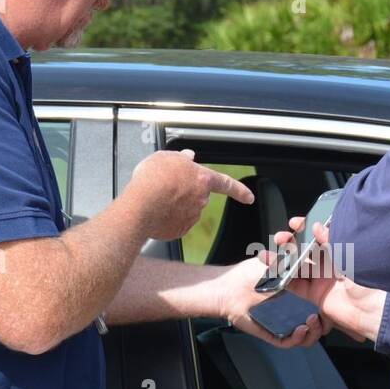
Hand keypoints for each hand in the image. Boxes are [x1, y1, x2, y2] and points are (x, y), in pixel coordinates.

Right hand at [126, 149, 253, 241]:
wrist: (140, 205)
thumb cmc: (152, 179)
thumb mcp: (165, 158)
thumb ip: (180, 158)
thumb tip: (187, 157)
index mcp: (202, 179)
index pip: (226, 184)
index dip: (239, 190)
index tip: (249, 197)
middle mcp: (201, 200)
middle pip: (197, 195)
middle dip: (185, 192)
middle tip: (165, 187)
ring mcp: (191, 217)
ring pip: (186, 209)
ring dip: (174, 204)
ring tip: (156, 198)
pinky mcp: (179, 230)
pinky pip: (175, 222)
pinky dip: (167, 218)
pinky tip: (156, 211)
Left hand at [215, 254, 329, 348]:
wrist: (228, 289)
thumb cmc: (249, 274)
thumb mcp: (279, 263)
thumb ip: (298, 261)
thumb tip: (314, 255)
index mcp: (300, 292)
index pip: (322, 302)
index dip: (330, 303)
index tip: (334, 298)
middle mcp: (295, 308)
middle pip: (319, 321)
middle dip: (325, 321)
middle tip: (323, 314)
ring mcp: (285, 322)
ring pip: (308, 334)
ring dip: (314, 331)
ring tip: (310, 322)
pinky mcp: (274, 333)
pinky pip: (290, 342)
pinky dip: (297, 339)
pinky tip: (299, 330)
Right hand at [265, 217, 386, 342]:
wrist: (370, 309)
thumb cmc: (366, 279)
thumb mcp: (348, 254)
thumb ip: (330, 240)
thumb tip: (316, 226)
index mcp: (339, 252)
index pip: (319, 236)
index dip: (306, 228)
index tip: (294, 223)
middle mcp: (329, 265)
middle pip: (305, 250)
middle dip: (290, 243)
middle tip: (279, 238)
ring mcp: (321, 279)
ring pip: (297, 267)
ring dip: (282, 260)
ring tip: (266, 254)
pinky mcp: (315, 294)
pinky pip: (296, 284)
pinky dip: (283, 278)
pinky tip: (272, 271)